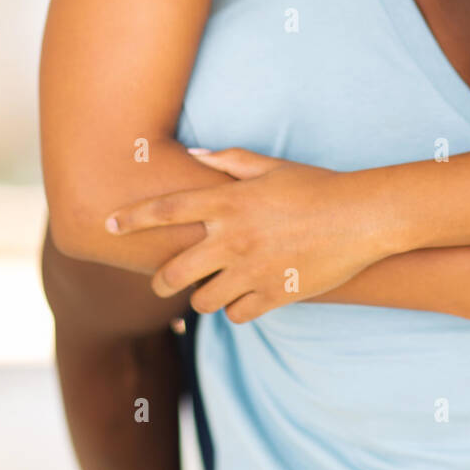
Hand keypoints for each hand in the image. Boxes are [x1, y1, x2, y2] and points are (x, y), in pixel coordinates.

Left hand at [106, 148, 390, 322]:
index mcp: (229, 202)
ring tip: (216, 287)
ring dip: (203, 297)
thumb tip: (196, 153)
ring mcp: (252, 270)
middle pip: (172, 273)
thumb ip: (230, 161)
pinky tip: (247, 297)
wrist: (361, 216)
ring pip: (202, 301)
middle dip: (161, 280)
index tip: (108, 224)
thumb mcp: (272, 166)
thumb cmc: (317, 185)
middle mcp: (233, 238)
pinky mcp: (274, 295)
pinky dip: (237, 309)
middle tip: (165, 281)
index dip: (132, 218)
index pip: (166, 210)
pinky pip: (236, 315)